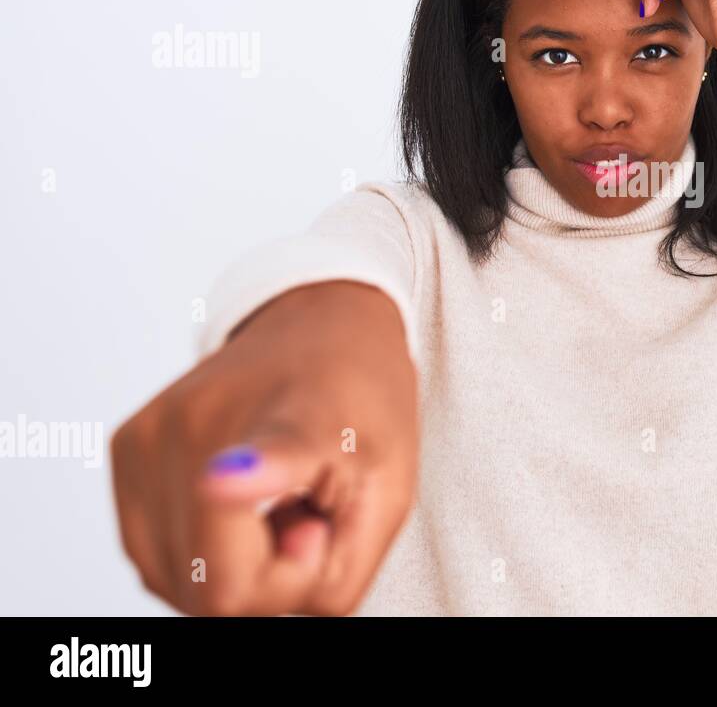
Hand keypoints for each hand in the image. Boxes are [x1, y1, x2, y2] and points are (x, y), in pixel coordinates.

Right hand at [110, 281, 418, 615]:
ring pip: (175, 582)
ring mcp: (153, 435)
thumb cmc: (363, 407)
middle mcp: (206, 422)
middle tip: (307, 517)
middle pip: (214, 589)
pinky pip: (153, 558)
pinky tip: (238, 509)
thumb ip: (337, 573)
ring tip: (275, 504)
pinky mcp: (124, 448)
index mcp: (298, 421)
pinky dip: (198, 553)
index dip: (243, 480)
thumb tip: (250, 594)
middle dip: (269, 579)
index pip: (267, 455)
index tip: (222, 478)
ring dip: (231, 568)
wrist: (324, 324)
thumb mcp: (390, 494)